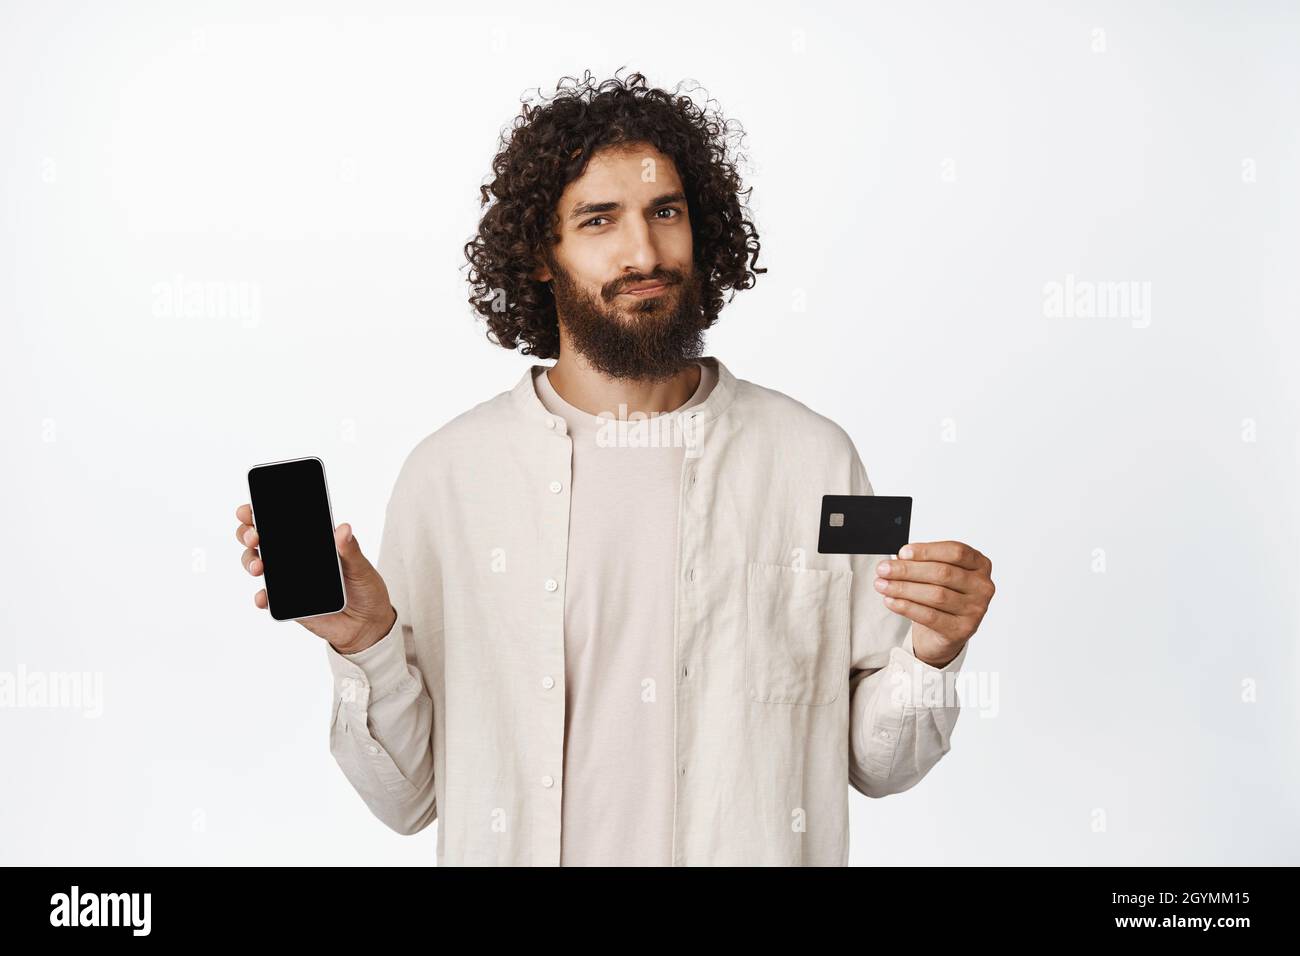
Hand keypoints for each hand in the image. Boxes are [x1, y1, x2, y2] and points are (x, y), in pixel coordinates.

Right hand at [235, 503, 396, 654]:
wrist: (367, 624)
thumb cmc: (364, 589)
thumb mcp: (361, 567)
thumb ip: (350, 550)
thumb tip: (343, 529)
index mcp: (311, 542)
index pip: (280, 521)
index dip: (260, 512)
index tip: (249, 510)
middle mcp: (294, 558)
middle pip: (261, 540)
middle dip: (249, 534)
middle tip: (255, 537)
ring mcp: (288, 580)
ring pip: (258, 565)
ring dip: (251, 562)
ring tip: (259, 567)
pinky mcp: (288, 603)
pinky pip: (268, 599)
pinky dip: (261, 597)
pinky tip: (263, 597)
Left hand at [874, 540, 993, 667]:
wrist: (945, 632)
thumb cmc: (941, 594)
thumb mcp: (936, 574)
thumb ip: (923, 563)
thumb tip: (899, 560)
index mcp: (980, 565)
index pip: (955, 552)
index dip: (927, 551)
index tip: (902, 552)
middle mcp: (983, 586)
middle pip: (943, 573)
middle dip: (908, 570)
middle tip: (883, 569)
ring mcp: (976, 609)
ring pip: (935, 595)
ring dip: (903, 588)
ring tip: (882, 585)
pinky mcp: (963, 629)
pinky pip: (930, 616)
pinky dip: (906, 607)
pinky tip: (891, 601)